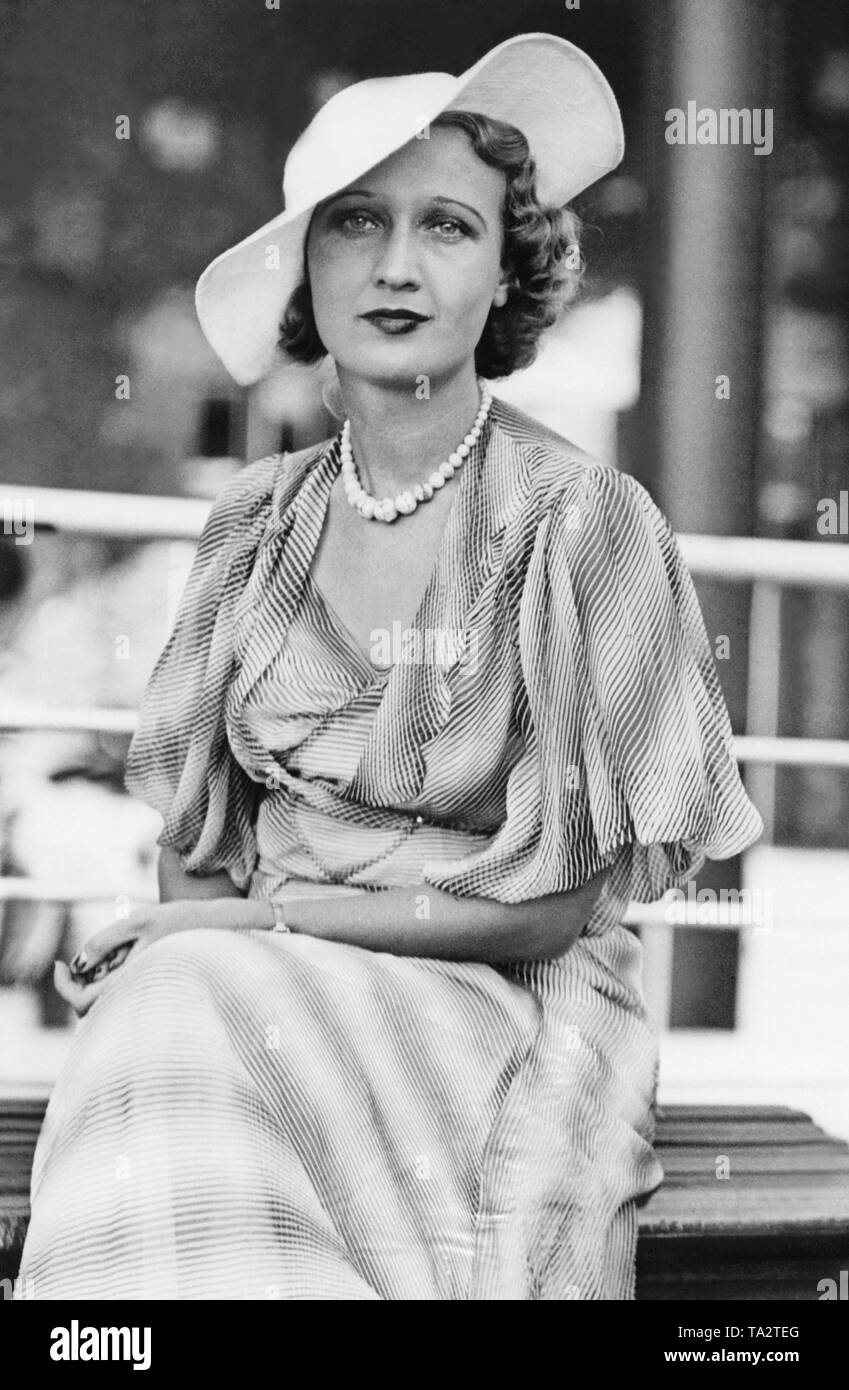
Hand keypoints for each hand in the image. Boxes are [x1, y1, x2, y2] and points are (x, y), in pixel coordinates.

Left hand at [54, 900, 222, 1018]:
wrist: (224, 929)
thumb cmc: (182, 922)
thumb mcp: (139, 921)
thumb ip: (105, 941)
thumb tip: (79, 964)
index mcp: (131, 983)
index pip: (82, 1003)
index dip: (64, 985)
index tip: (59, 964)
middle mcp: (139, 997)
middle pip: (93, 1005)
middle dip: (81, 980)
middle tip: (85, 957)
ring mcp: (148, 996)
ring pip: (109, 1000)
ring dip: (99, 978)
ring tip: (115, 950)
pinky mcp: (156, 989)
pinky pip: (125, 993)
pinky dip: (115, 977)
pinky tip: (127, 955)